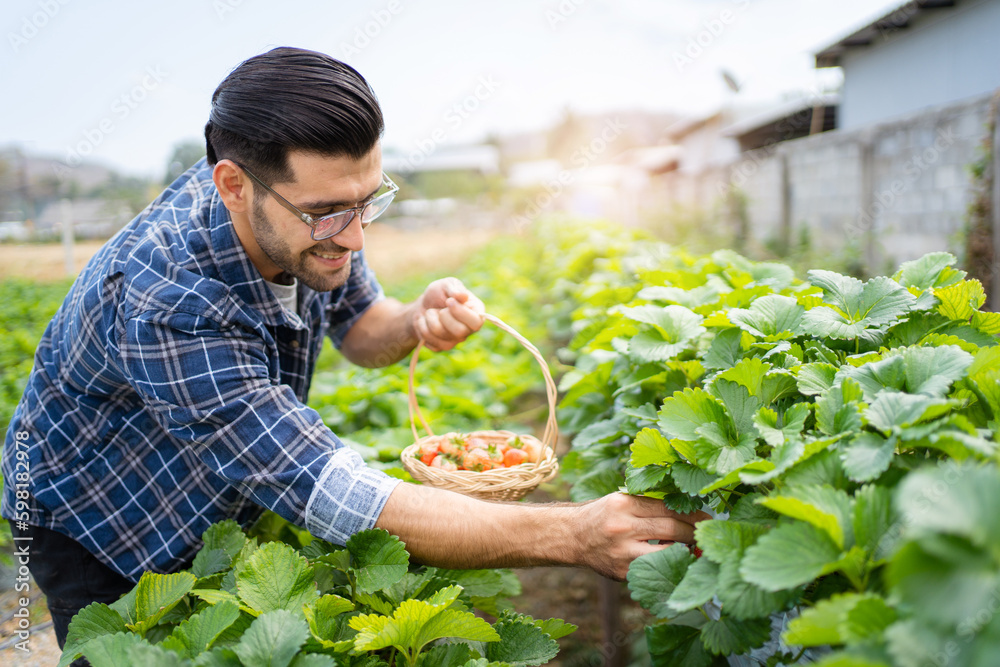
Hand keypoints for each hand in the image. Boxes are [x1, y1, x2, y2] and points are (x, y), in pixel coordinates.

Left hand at [412, 277, 484, 351]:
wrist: (422, 306)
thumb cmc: (439, 294)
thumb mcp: (446, 284)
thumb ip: (455, 288)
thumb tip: (463, 296)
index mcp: (476, 313)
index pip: (476, 322)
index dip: (461, 313)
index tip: (449, 301)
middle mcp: (468, 330)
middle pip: (460, 332)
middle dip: (444, 316)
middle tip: (440, 309)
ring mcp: (455, 340)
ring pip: (441, 335)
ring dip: (430, 319)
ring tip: (430, 312)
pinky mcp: (440, 346)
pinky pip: (430, 341)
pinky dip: (422, 327)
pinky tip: (425, 321)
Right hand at [572, 493, 710, 580]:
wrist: (573, 537)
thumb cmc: (604, 515)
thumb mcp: (622, 500)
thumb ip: (649, 503)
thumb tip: (688, 508)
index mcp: (623, 504)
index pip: (667, 507)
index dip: (691, 513)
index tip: (706, 517)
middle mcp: (622, 527)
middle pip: (671, 529)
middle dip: (694, 532)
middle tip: (706, 532)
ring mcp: (622, 553)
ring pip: (667, 552)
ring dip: (686, 550)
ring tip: (695, 547)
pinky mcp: (623, 572)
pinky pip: (654, 568)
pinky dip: (669, 564)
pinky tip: (676, 559)